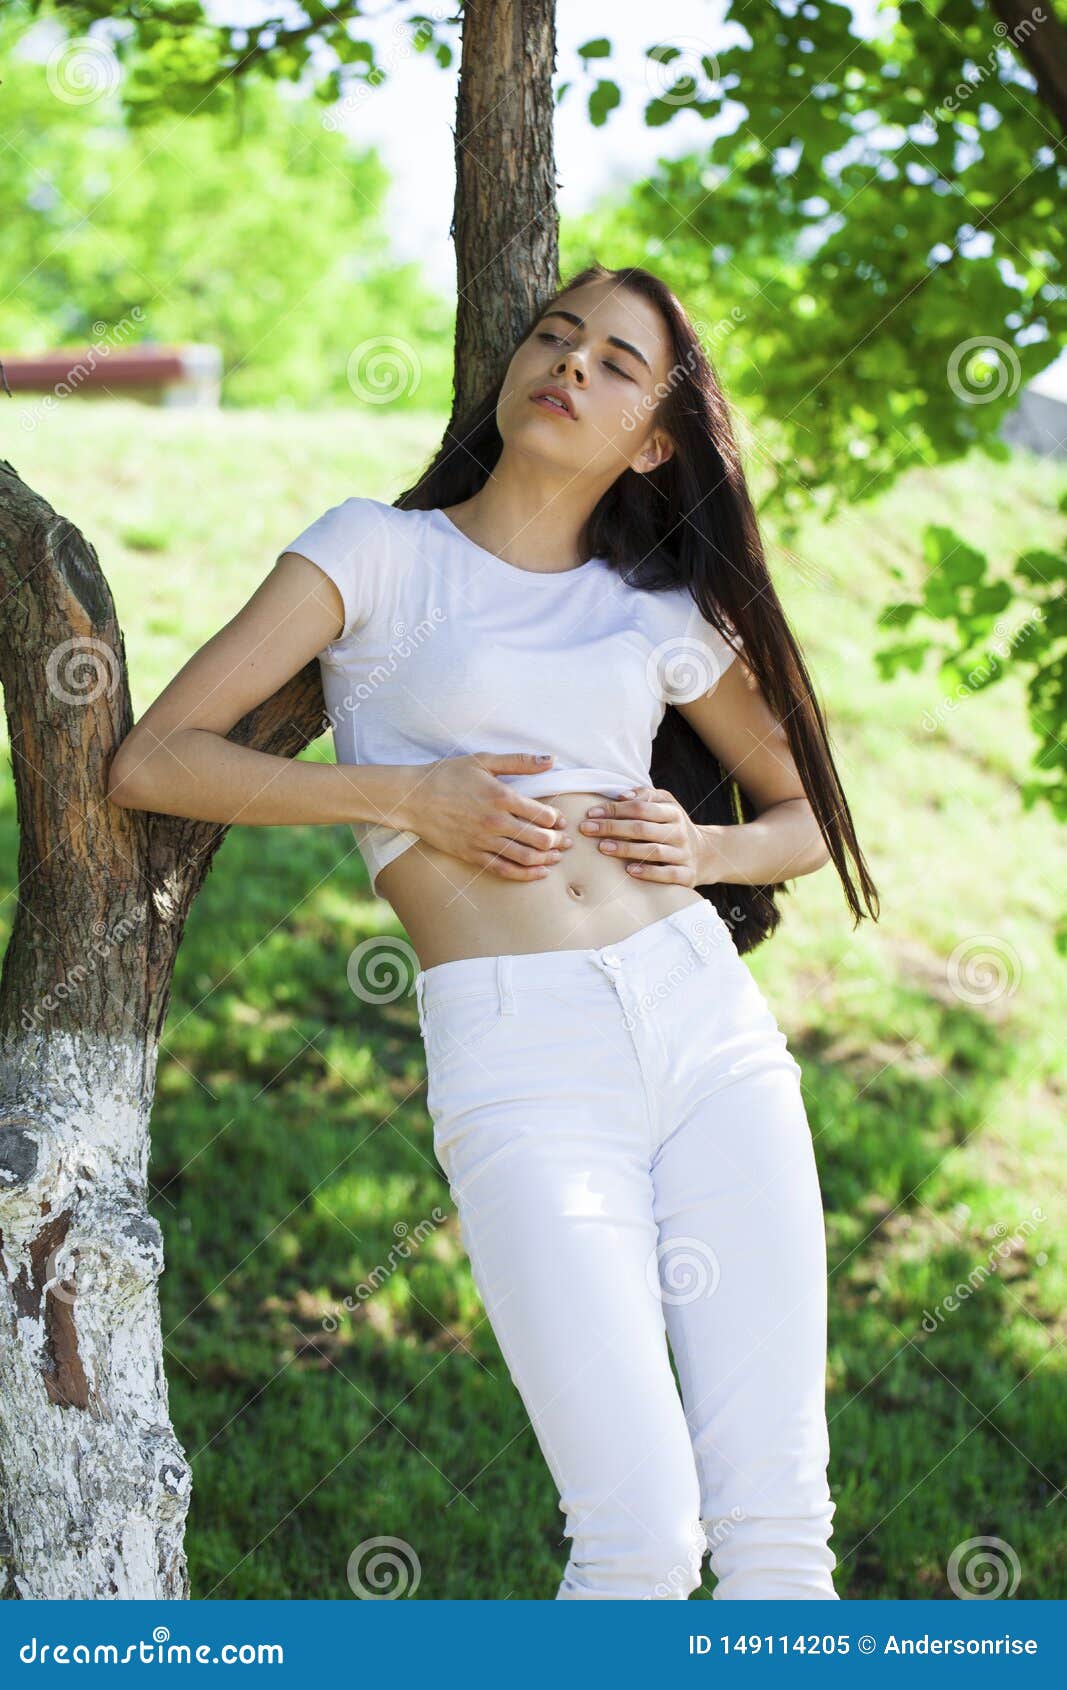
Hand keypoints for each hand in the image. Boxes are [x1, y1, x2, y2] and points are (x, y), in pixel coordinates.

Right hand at [404, 752, 572, 879]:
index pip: (542, 814)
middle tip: (566, 842)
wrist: (414, 798)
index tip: (560, 820)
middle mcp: (495, 821)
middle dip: (557, 842)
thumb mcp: (483, 760)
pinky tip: (539, 873)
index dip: (556, 819)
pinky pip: (504, 869)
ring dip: (546, 859)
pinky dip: (525, 874)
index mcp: (501, 796)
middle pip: (538, 838)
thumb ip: (519, 761)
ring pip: (525, 857)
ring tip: (556, 858)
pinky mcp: (472, 855)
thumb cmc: (448, 775)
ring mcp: (483, 841)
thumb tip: (551, 759)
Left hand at [579, 786, 714, 885]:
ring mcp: (683, 854)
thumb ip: (645, 796)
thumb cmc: (673, 826)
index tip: (591, 814)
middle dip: (612, 827)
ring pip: (653, 851)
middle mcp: (678, 832)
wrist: (706, 854)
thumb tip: (621, 795)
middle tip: (587, 829)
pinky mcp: (687, 875)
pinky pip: (667, 874)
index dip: (614, 809)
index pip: (640, 807)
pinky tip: (629, 871)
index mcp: (672, 812)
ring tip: (602, 847)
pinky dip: (649, 873)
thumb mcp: (665, 805)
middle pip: (642, 828)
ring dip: (625, 849)